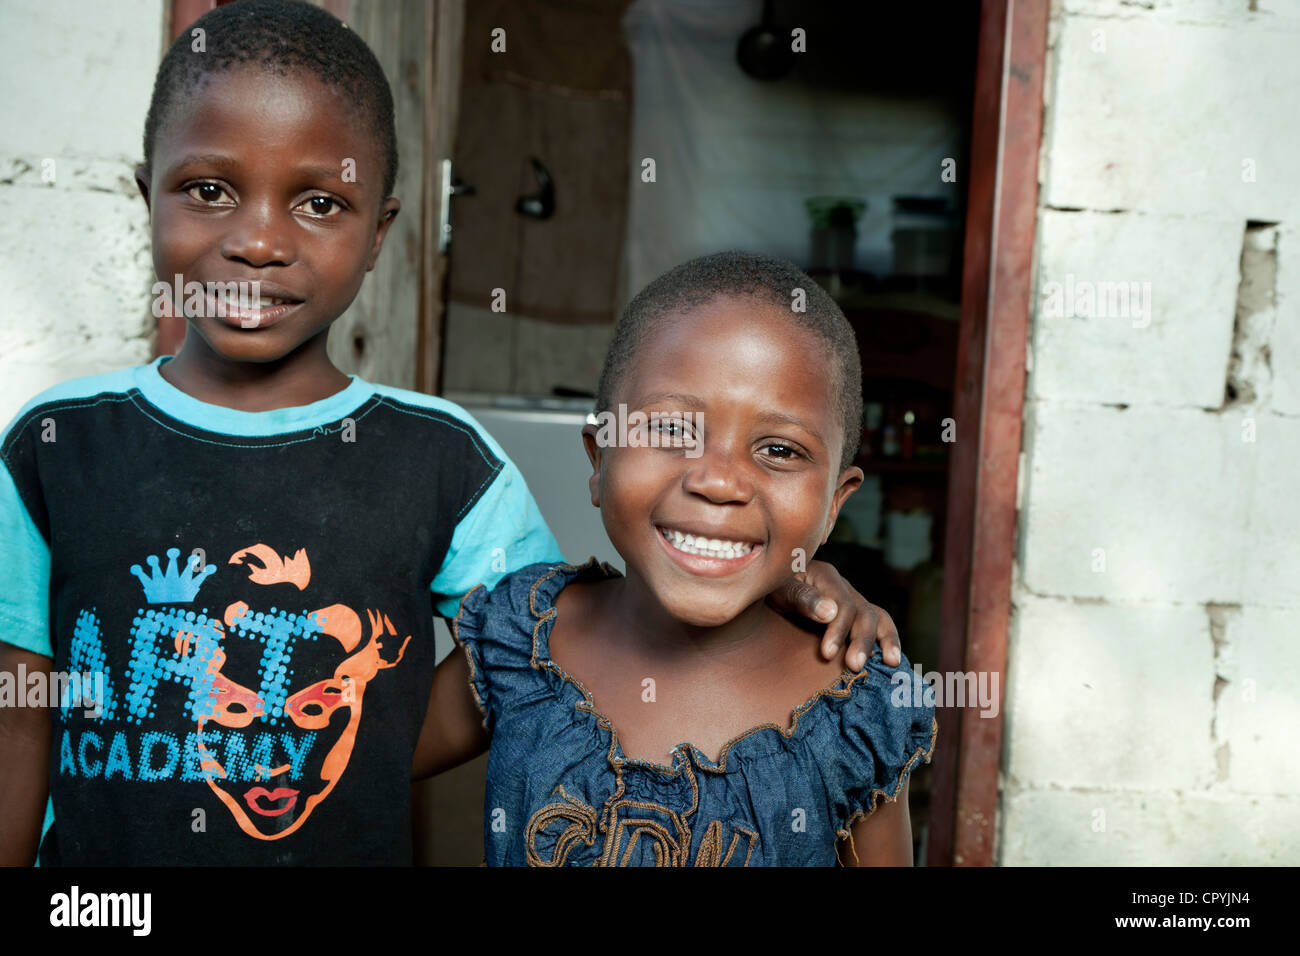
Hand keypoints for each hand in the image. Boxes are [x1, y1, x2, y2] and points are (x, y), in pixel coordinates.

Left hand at [767, 560, 901, 670]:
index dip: (839, 630)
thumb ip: (801, 597)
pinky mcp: (849, 618)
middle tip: (855, 667)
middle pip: (864, 613)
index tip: (827, 654)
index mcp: (826, 576)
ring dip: (885, 640)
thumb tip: (830, 612)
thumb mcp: (777, 588)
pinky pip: (874, 625)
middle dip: (862, 641)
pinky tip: (891, 659)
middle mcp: (842, 588)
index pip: (844, 605)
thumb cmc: (766, 589)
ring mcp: (848, 602)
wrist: (761, 592)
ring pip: (877, 617)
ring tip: (892, 664)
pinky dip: (886, 640)